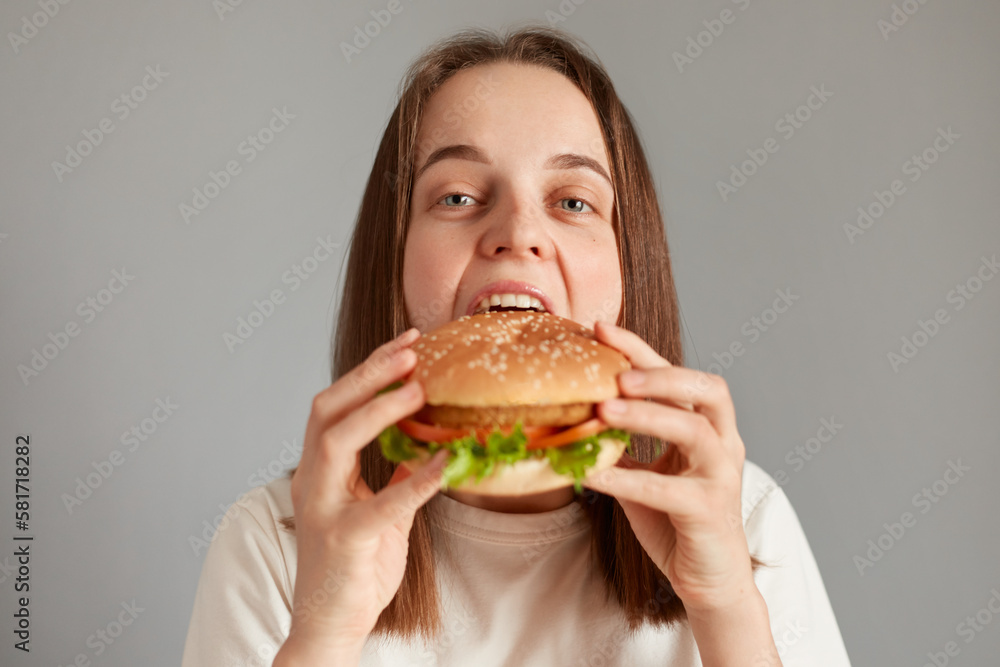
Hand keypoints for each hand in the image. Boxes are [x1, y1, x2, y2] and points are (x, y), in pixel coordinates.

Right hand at [282, 329, 446, 658]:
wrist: (331, 623)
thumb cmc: (354, 566)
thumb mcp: (378, 510)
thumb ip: (393, 476)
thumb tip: (424, 445)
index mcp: (320, 470)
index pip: (336, 405)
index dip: (369, 370)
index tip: (408, 344)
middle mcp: (312, 481)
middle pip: (327, 409)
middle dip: (368, 373)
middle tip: (411, 350)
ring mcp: (322, 508)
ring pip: (336, 440)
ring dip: (378, 409)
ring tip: (418, 388)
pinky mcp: (343, 538)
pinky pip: (381, 502)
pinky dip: (416, 479)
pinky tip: (447, 463)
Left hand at [583, 322, 753, 612]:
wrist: (707, 579)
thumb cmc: (674, 521)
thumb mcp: (645, 473)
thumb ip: (622, 445)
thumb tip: (571, 416)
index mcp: (708, 426)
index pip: (677, 375)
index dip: (641, 349)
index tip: (600, 329)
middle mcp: (724, 443)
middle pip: (708, 389)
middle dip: (662, 374)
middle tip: (617, 375)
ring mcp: (722, 476)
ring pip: (695, 430)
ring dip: (648, 416)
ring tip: (604, 411)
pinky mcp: (710, 511)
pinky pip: (668, 489)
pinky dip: (627, 479)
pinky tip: (591, 474)